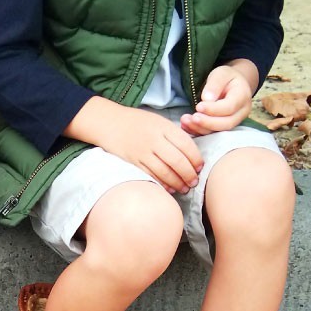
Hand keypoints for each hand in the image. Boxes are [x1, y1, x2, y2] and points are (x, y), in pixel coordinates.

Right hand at [66, 97, 202, 193]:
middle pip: (177, 160)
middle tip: (194, 182)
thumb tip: (192, 153)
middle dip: (189, 174)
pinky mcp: (132, 162)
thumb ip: (173, 135)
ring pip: (165, 171)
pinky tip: (169, 188)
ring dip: (177, 182)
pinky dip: (162, 184)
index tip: (200, 167)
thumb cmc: (137, 122)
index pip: (186, 144)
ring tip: (184, 188)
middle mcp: (153, 139)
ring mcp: (142, 151)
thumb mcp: (158, 121)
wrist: (109, 123)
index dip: (196, 158)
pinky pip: (151, 176)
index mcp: (163, 126)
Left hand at [180, 61, 256, 135]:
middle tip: (192, 118)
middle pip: (226, 123)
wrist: (232, 85)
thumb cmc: (226, 78)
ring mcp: (234, 122)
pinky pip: (211, 133)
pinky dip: (198, 131)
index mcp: (242, 96)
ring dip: (200, 128)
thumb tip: (207, 99)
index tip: (198, 107)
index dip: (213, 109)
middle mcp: (241, 112)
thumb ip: (215, 84)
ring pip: (219, 131)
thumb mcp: (221, 74)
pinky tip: (186, 126)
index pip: (229, 107)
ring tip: (185, 121)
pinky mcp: (223, 127)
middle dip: (207, 122)